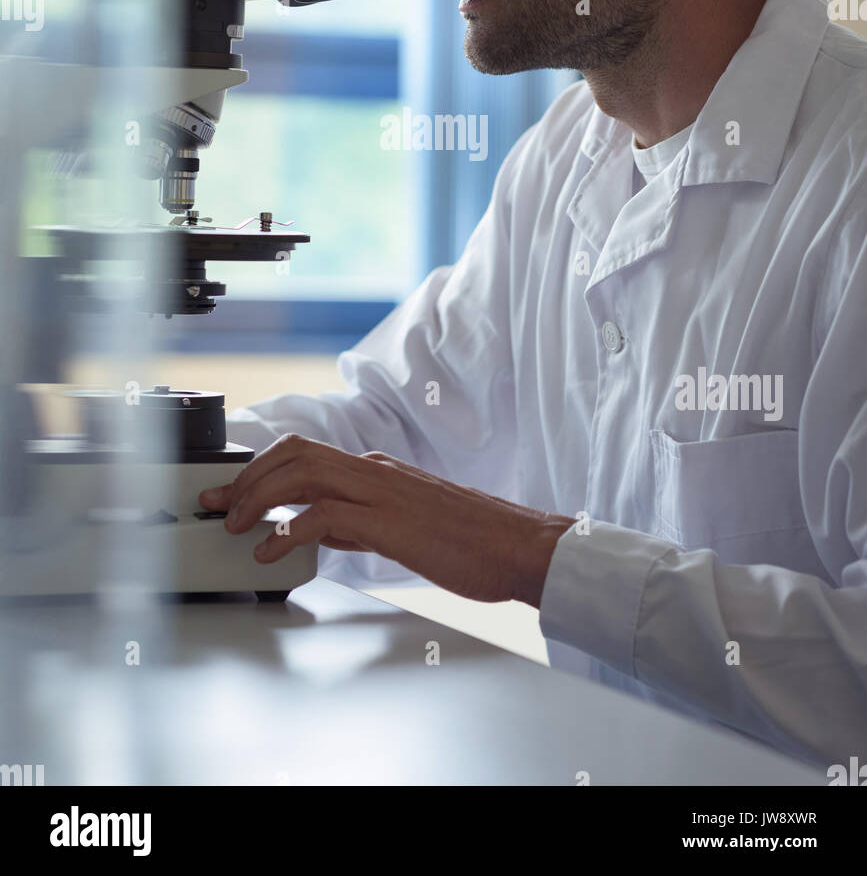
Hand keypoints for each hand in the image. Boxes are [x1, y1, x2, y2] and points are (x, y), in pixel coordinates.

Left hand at [199, 434, 573, 606]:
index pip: (304, 453)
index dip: (259, 468)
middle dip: (245, 476)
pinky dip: (287, 530)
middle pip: (293, 454)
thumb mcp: (405, 525)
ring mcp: (381, 493)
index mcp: (377, 470)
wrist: (519, 547)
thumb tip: (321, 529)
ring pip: (302, 474)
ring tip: (235, 525)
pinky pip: (324, 516)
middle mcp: (374, 471)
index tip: (228, 490)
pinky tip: (272, 549)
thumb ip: (362, 521)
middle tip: (216, 504)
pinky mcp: (389, 523)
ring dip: (257, 497)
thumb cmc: (472, 540)